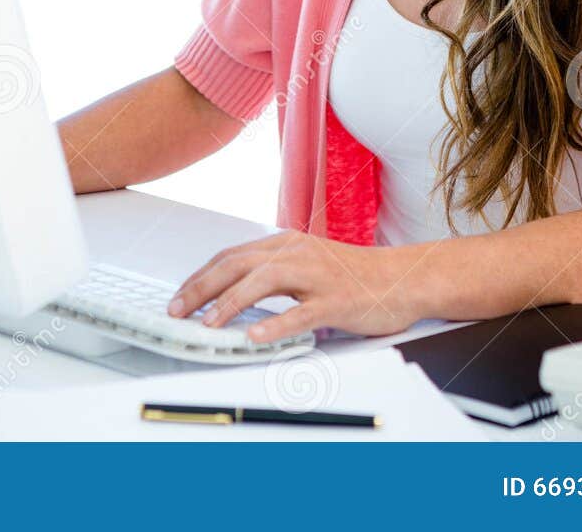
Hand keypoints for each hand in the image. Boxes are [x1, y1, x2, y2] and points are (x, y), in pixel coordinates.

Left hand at [166, 231, 428, 343]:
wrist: (404, 277)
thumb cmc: (356, 274)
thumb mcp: (307, 263)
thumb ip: (274, 272)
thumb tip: (233, 292)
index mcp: (286, 244)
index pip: (231, 256)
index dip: (201, 276)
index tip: (179, 296)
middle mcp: (296, 253)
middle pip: (237, 265)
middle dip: (201, 288)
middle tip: (178, 310)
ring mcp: (316, 276)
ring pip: (263, 283)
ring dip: (230, 303)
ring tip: (208, 323)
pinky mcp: (336, 300)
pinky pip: (300, 313)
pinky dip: (275, 325)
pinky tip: (255, 336)